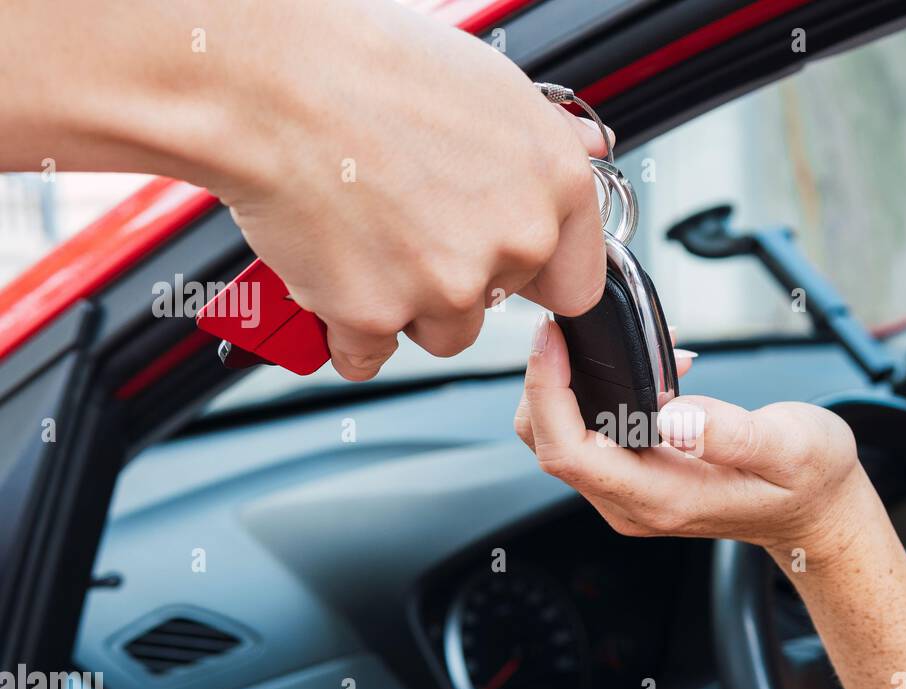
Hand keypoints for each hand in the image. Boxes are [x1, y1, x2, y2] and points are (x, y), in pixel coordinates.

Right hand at [205, 1, 610, 380]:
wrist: (271, 79)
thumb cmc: (370, 66)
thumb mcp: (491, 87)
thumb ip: (543, 142)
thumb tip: (583, 154)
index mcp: (555, 187)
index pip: (575, 282)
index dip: (534, 275)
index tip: (504, 268)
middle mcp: (513, 242)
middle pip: (497, 306)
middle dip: (457, 279)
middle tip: (407, 223)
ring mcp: (446, 286)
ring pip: (440, 333)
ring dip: (406, 306)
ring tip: (365, 239)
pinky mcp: (375, 315)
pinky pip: (366, 353)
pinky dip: (344, 328)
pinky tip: (329, 274)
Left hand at [513, 316, 870, 552]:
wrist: (815, 515)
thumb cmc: (807, 483)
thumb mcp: (792, 449)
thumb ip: (733, 434)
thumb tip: (676, 414)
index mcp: (662, 498)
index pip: (569, 451)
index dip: (547, 392)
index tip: (553, 339)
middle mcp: (634, 502)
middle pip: (549, 444)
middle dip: (545, 382)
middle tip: (574, 326)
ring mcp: (630, 492)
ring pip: (560, 438)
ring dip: (571, 382)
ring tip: (623, 342)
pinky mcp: (635, 476)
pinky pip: (590, 433)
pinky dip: (597, 390)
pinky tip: (647, 365)